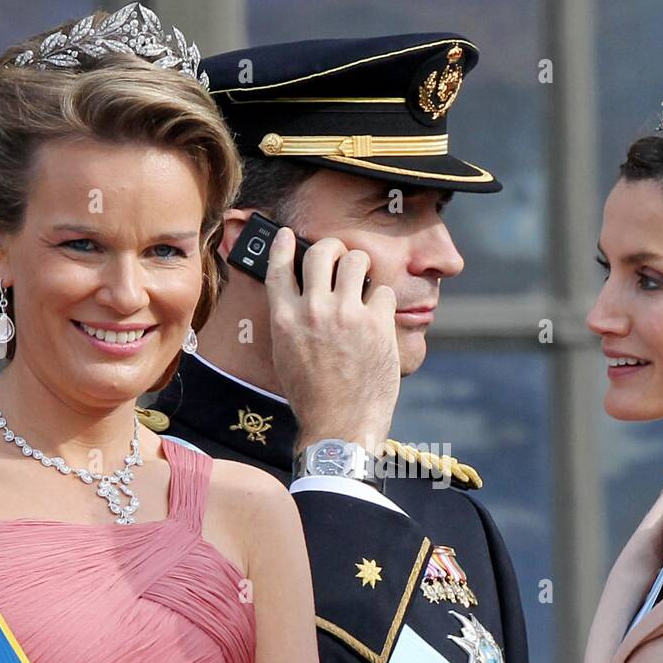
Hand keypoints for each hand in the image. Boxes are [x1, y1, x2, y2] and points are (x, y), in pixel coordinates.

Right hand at [264, 226, 399, 454]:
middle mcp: (314, 310)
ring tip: (364, 282)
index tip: (290, 235)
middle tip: (341, 257)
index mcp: (284, 319)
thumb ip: (290, 321)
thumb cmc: (312, 397)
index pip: (280, 266)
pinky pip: (383, 291)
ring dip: (362, 267)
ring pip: (357, 261)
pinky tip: (379, 318)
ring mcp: (347, 315)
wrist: (339, 426)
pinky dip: (382, 301)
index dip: (285, 245)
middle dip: (334, 248)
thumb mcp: (285, 355)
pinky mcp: (377, 324)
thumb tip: (299, 296)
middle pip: (323, 251)